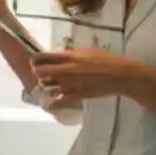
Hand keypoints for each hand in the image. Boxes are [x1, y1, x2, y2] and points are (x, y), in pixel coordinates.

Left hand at [31, 49, 146, 99]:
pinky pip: (59, 102)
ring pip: (48, 86)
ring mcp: (69, 84)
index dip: (35, 59)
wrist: (120, 74)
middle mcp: (65, 70)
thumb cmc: (106, 59)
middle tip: (41, 73)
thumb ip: (70, 54)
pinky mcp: (76, 96)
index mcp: (68, 56)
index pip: (42, 57)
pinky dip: (53, 104)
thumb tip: (58, 55)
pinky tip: (51, 103)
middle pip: (40, 72)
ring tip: (50, 85)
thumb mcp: (86, 51)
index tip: (35, 61)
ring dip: (47, 86)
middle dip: (38, 72)